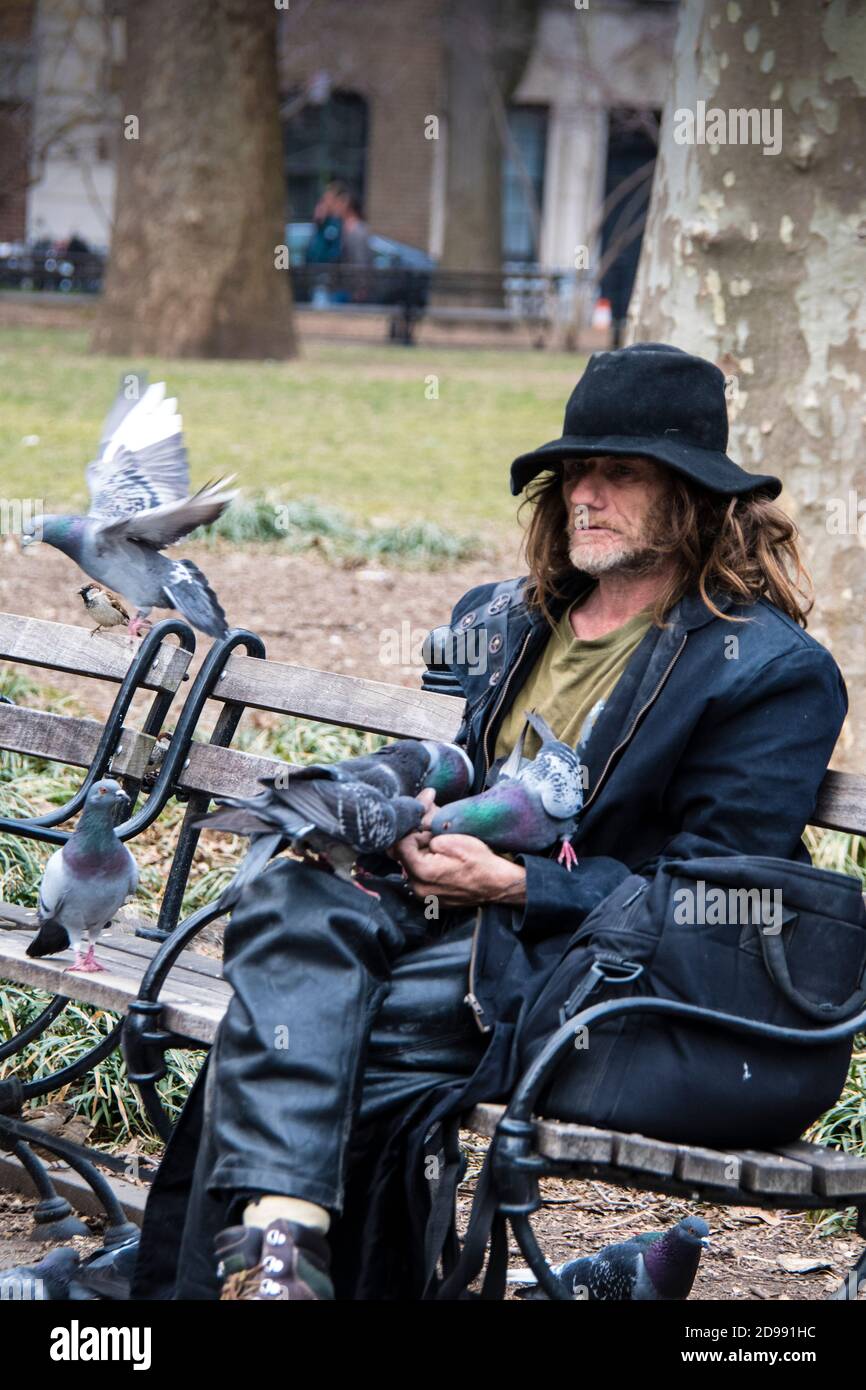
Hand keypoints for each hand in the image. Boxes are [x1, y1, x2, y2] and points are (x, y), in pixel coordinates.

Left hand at [391, 790, 525, 906]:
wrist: (498, 885)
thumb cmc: (481, 864)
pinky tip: (442, 861)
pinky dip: (426, 866)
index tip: (425, 829)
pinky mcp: (430, 898)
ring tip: (440, 849)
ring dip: (420, 854)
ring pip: (410, 867)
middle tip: (433, 836)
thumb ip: (428, 837)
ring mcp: (424, 895)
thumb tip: (417, 836)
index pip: (399, 845)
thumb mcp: (455, 840)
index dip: (411, 832)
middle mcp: (418, 888)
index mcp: (422, 873)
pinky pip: (419, 877)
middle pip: (402, 857)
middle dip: (414, 843)